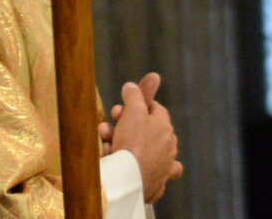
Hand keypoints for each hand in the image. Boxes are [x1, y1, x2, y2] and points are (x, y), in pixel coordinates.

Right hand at [109, 74, 182, 201]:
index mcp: (166, 128)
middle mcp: (167, 148)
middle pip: (144, 131)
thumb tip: (131, 85)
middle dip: (124, 125)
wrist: (129, 181)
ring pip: (139, 151)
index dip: (139, 105)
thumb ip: (134, 95)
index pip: (155, 110)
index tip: (124, 106)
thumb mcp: (133, 111)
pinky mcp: (153, 185)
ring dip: (118, 144)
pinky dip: (129, 168)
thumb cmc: (133, 143)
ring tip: (104, 143)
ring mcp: (161, 168)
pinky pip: (141, 173)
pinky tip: (118, 165)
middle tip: (109, 123)